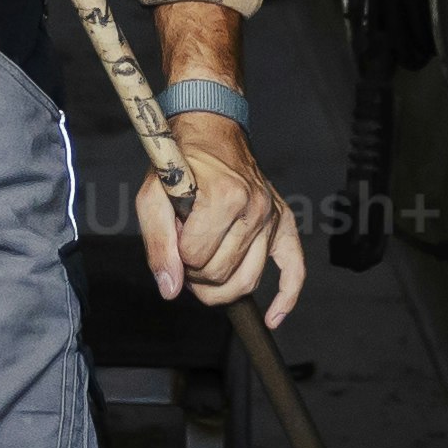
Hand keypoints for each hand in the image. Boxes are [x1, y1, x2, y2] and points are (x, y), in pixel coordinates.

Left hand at [140, 118, 305, 325]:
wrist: (211, 130)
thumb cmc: (181, 162)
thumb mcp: (152, 195)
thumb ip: (158, 243)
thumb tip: (170, 288)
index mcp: (224, 197)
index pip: (196, 258)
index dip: (177, 255)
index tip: (173, 236)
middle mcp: (255, 208)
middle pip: (222, 274)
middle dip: (195, 272)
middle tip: (184, 252)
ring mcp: (272, 216)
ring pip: (249, 280)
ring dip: (220, 285)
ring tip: (204, 265)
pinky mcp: (283, 222)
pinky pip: (294, 268)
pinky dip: (285, 299)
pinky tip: (272, 317)